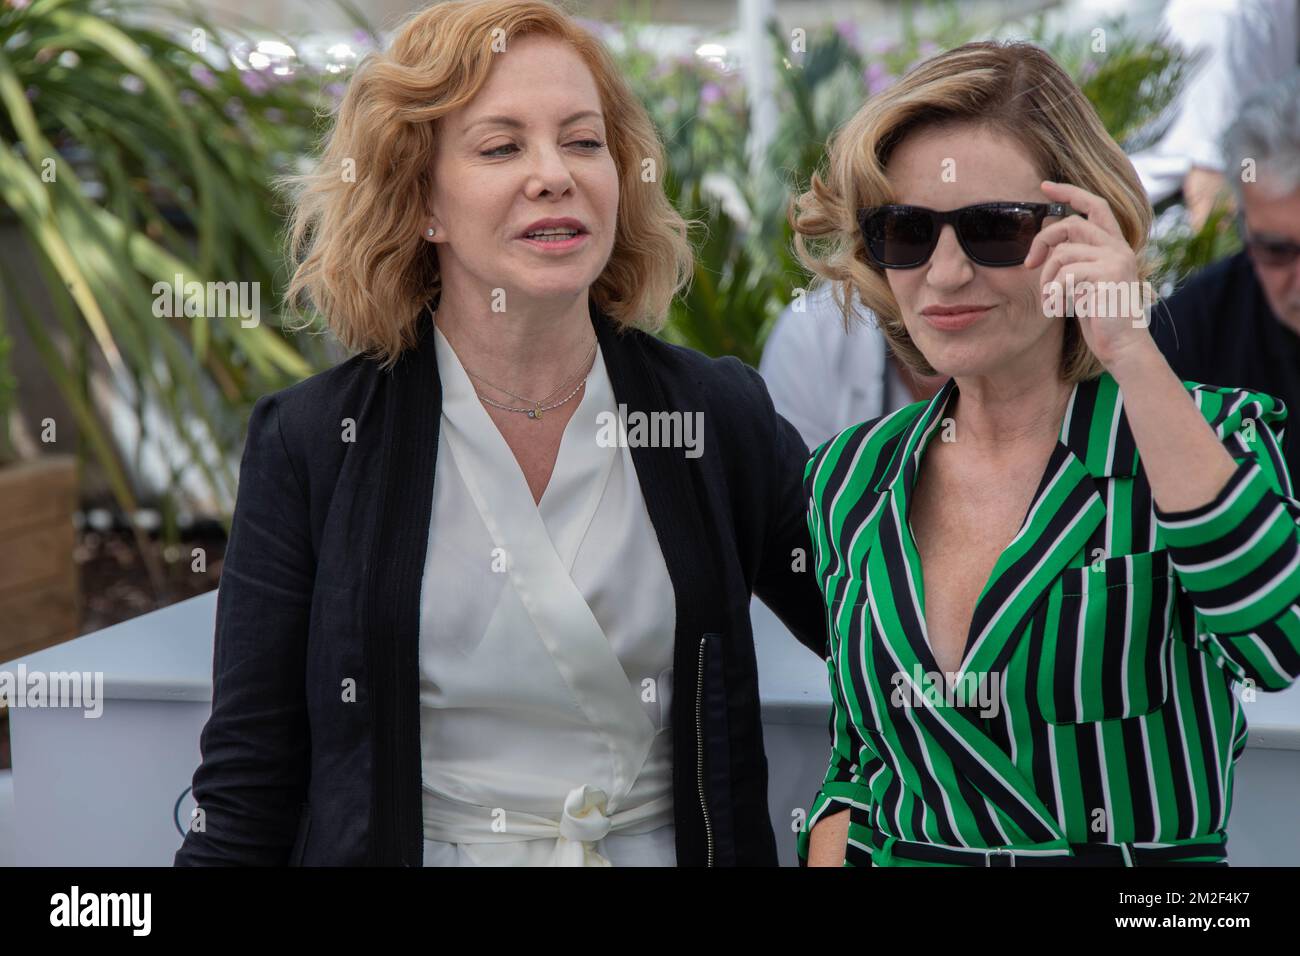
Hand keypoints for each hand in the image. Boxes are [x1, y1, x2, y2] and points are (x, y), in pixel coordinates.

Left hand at [1023, 180, 1156, 377]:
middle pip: (1070, 224)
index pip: (1094, 205)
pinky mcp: (1108, 274)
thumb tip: (1045, 241)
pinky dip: (1054, 291)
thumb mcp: (1083, 283)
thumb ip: (1073, 259)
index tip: (1045, 186)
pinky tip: (1059, 307)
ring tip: (1051, 297)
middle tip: (1029, 264)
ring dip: (1046, 277)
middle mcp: (1119, 247)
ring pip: (1062, 252)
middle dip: (1042, 240)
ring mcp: (1115, 259)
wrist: (1121, 346)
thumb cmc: (1100, 318)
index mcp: (1114, 245)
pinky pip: (1065, 273)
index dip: (1069, 192)